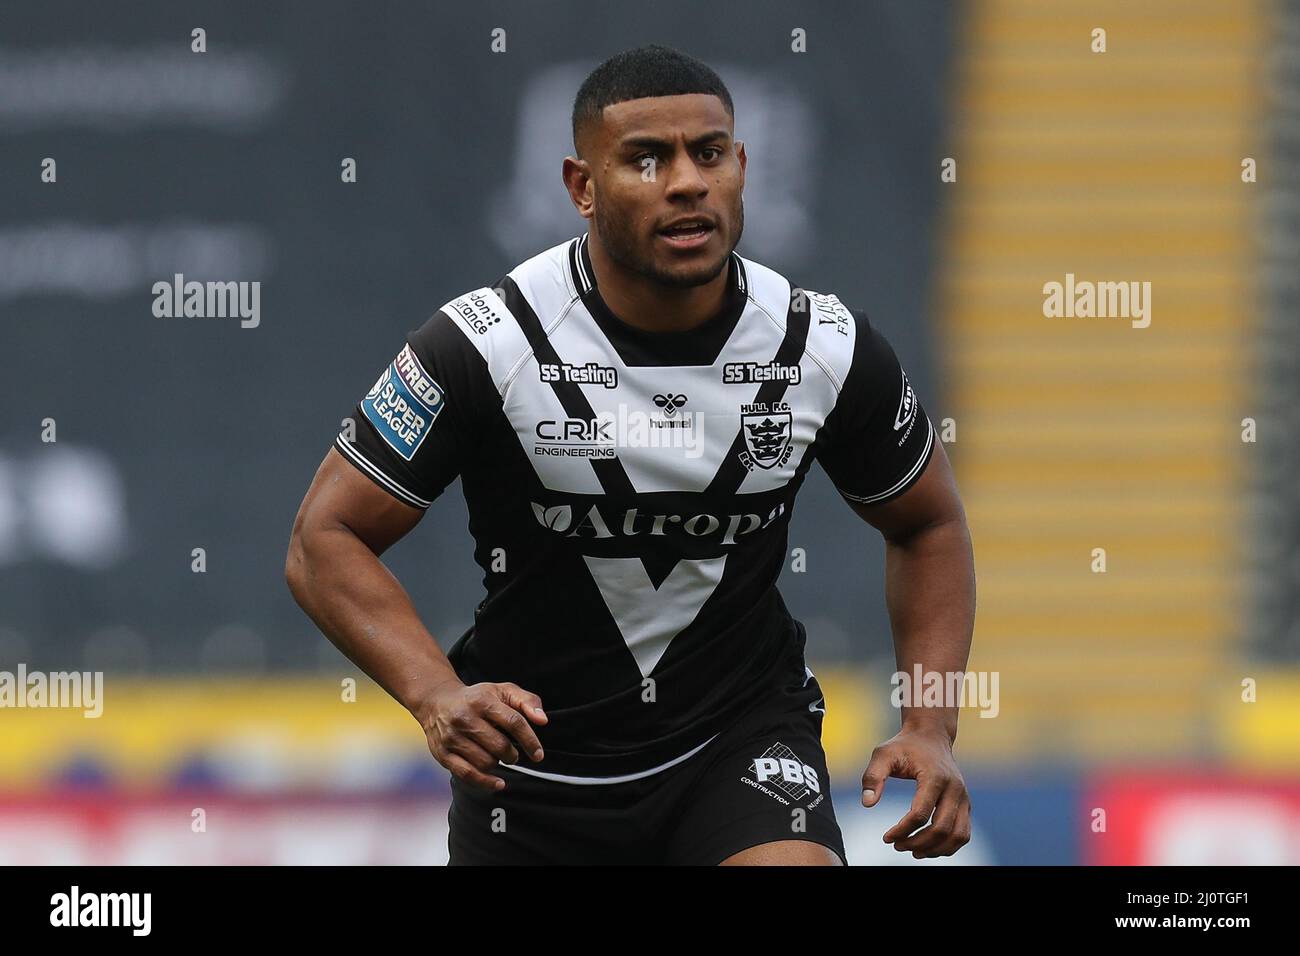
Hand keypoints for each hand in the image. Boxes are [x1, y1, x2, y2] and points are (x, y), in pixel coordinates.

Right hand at [415, 680, 547, 791]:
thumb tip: (543, 720)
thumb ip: (527, 701)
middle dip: (512, 754)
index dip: (530, 740)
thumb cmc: (478, 698)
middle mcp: (465, 718)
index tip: (538, 754)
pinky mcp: (443, 754)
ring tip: (497, 756)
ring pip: (486, 762)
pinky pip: (467, 774)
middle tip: (512, 753)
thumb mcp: (502, 691)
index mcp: (483, 701)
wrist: (437, 701)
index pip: (513, 722)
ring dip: (498, 764)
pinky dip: (486, 782)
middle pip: (500, 746)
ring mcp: (452, 737)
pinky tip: (498, 783)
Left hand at [860, 726, 971, 858]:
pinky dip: (948, 846)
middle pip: (941, 828)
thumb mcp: (883, 754)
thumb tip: (867, 804)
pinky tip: (927, 847)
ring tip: (913, 851)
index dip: (902, 830)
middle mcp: (954, 788)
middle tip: (897, 846)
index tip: (886, 837)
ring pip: (958, 835)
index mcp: (935, 776)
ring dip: (935, 849)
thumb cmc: (904, 746)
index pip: (921, 813)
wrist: (930, 736)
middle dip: (918, 843)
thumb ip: (873, 776)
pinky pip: (963, 833)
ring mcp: (964, 797)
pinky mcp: (965, 804)